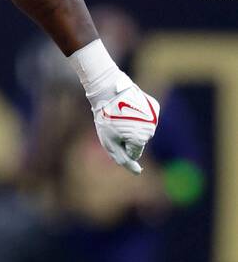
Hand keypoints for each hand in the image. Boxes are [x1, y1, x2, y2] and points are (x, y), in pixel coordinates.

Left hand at [70, 38, 159, 174]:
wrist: (109, 89)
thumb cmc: (106, 118)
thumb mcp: (110, 143)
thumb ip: (124, 160)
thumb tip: (138, 172)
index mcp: (141, 139)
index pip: (134, 153)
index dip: (121, 145)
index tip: (113, 133)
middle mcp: (152, 129)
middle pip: (140, 142)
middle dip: (128, 137)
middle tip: (116, 123)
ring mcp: (155, 117)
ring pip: (143, 130)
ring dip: (133, 126)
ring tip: (122, 114)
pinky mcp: (154, 106)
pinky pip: (147, 118)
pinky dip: (138, 116)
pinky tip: (130, 107)